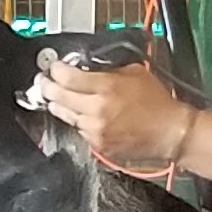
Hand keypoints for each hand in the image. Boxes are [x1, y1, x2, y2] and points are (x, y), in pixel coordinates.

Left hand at [37, 61, 195, 167]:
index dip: (55, 71)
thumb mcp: (134, 73)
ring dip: (58, 104)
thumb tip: (86, 69)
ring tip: (54, 97)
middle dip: (47, 87)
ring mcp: (94, 129)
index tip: (52, 67)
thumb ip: (107, 70)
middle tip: (42, 81)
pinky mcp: (96, 144)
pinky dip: (76, 120)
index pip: (68, 78)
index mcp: (107, 87)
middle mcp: (96, 109)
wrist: (169, 132)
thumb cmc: (156, 101)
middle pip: (59, 97)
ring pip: (65, 115)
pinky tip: (79, 114)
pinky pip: (78, 129)